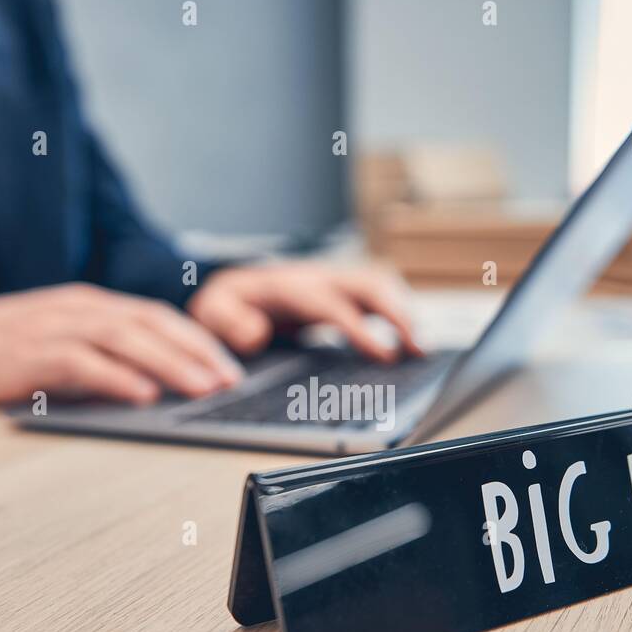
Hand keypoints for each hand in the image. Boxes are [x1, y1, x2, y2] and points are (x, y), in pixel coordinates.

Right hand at [0, 284, 242, 404]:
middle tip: (228, 382)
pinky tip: (144, 395)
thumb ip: (106, 353)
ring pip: (126, 340)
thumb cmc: (4, 349)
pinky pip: (85, 364)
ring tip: (201, 389)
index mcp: (90, 304)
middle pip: (150, 325)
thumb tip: (157, 382)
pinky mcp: (33, 354)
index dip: (197, 341)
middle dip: (196, 353)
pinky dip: (118, 378)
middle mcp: (79, 309)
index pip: (157, 317)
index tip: (227, 369)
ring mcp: (56, 328)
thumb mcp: (63, 341)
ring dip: (170, 366)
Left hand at [187, 262, 422, 362]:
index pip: (332, 304)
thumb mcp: (210, 312)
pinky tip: (411, 343)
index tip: (384, 354)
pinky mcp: (343, 290)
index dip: (360, 328)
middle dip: (397, 313)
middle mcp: (318, 277)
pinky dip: (399, 313)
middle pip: (368, 283)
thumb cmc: (224, 304)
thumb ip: (227, 321)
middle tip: (417, 350)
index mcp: (289, 286)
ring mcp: (334, 280)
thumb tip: (256, 333)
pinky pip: (378, 295)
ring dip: (404, 312)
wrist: (232, 284)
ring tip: (421, 349)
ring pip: (380, 285)